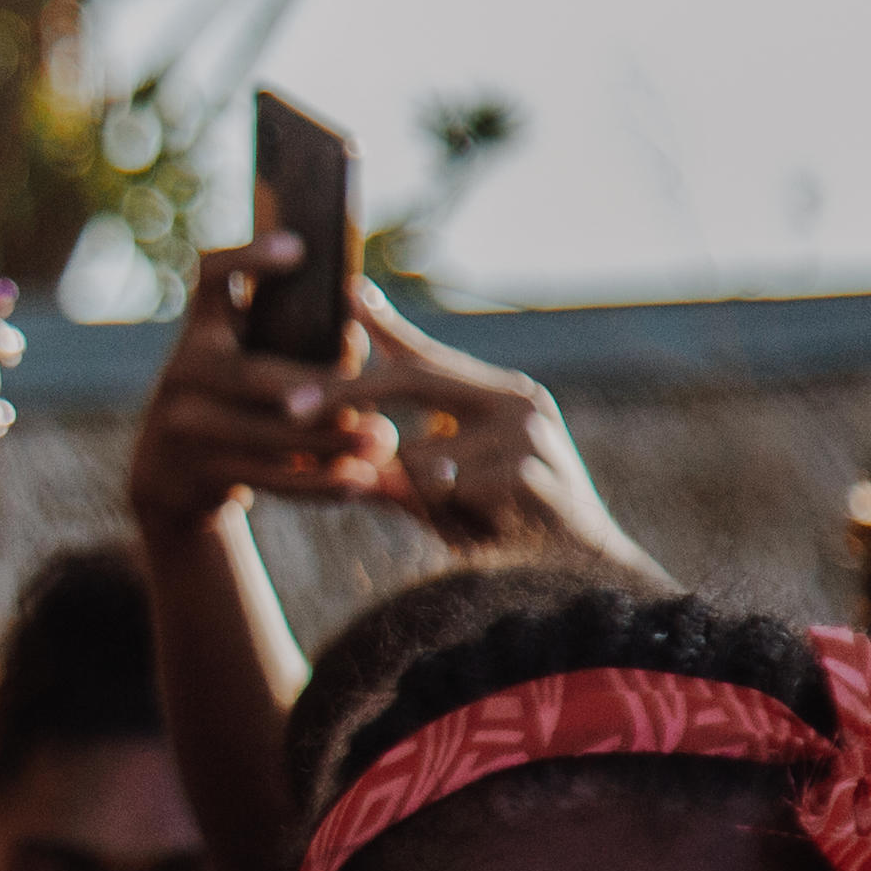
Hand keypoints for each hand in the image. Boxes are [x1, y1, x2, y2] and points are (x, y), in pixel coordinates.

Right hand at [126, 234, 396, 546]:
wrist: (167, 476)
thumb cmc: (231, 403)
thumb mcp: (240, 363)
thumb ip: (291, 344)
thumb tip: (358, 331)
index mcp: (200, 330)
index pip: (213, 276)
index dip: (250, 257)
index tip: (298, 248)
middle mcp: (184, 371)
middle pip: (254, 375)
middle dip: (315, 386)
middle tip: (366, 391)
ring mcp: (184, 425)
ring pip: (268, 433)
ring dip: (331, 439)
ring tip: (383, 440)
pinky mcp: (197, 474)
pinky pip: (268, 479)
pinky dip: (317, 483)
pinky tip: (356, 482)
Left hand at [348, 287, 666, 580]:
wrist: (579, 578)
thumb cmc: (505, 533)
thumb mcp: (444, 493)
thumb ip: (396, 469)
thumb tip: (336, 458)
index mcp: (500, 397)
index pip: (429, 355)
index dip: (383, 325)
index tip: (346, 291)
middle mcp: (517, 402)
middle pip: (413, 378)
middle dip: (345, 394)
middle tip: (290, 408)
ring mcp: (525, 434)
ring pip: (417, 455)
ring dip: (418, 499)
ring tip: (465, 522)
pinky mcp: (525, 471)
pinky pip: (441, 488)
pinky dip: (444, 517)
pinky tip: (488, 531)